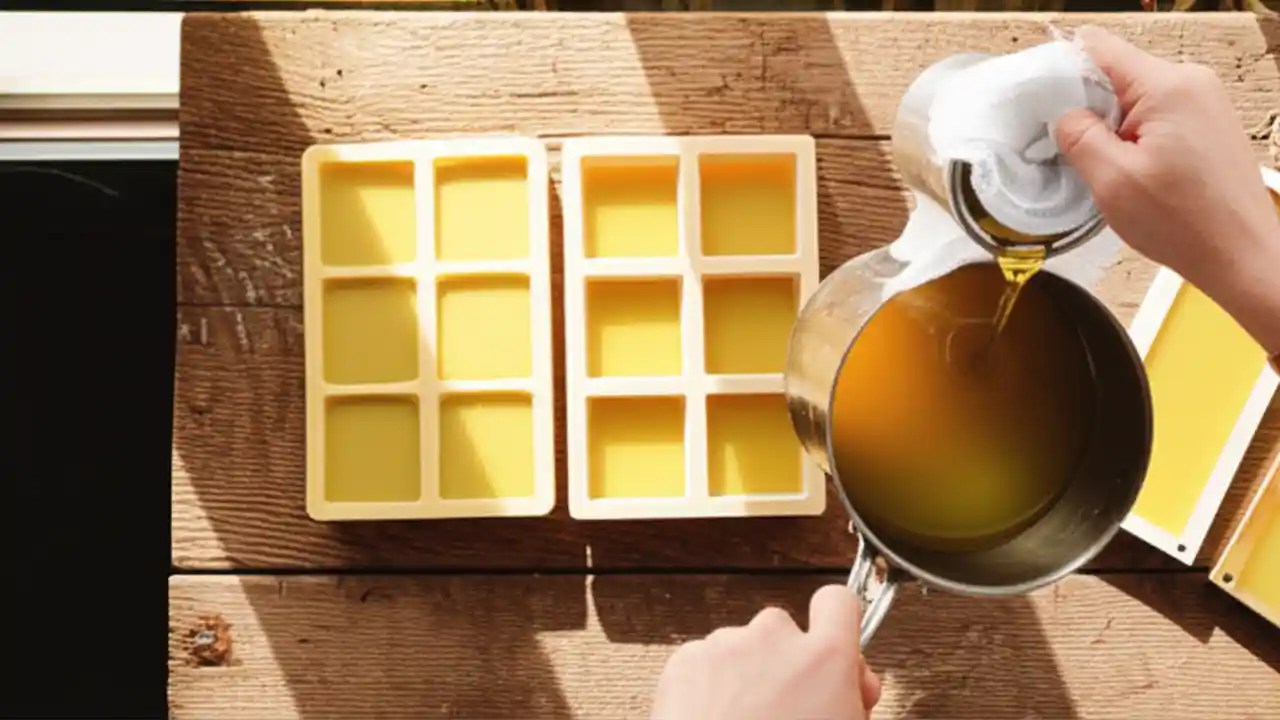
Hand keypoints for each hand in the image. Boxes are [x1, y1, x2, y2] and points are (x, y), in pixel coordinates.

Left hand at [649, 585, 880, 719]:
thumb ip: (853, 697)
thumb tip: (854, 684)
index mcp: (826, 659)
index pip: (839, 602)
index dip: (835, 621)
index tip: (831, 641)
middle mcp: (775, 638)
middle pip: (783, 628)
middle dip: (783, 660)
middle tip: (784, 706)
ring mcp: (726, 645)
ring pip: (740, 646)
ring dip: (743, 674)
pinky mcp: (686, 659)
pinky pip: (705, 661)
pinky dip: (707, 684)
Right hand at [1054, 27, 1279, 352]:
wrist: (1241, 254)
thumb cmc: (1187, 222)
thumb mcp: (1112, 180)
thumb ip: (1079, 136)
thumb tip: (1064, 116)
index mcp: (1167, 87)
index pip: (1099, 48)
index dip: (1064, 72)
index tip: (1047, 105)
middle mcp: (1192, 83)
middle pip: (1117, 73)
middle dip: (1089, 108)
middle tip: (1079, 151)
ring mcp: (1204, 102)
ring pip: (1136, 98)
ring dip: (1113, 128)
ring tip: (1111, 169)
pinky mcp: (1207, 123)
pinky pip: (1157, 115)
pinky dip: (1135, 138)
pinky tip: (1134, 172)